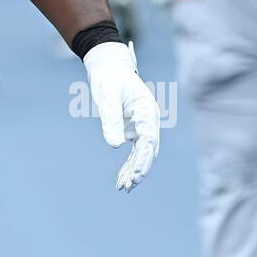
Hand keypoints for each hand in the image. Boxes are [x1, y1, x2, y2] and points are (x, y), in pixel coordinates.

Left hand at [83, 41, 159, 190]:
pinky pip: (134, 151)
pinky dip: (128, 164)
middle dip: (139, 169)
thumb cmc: (108, 79)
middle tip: (127, 186)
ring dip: (133, 171)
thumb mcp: (107, 96)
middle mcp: (149, 121)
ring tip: (123, 188)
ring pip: (142, 154)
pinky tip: (121, 178)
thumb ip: (110, 119)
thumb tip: (114, 145)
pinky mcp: (134, 130)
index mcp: (147, 111)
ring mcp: (143, 126)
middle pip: (148, 151)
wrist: (108, 68)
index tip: (134, 174)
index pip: (149, 140)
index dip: (143, 159)